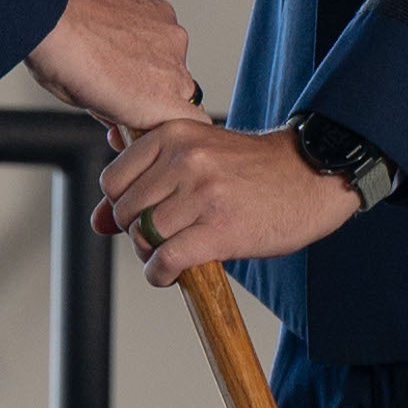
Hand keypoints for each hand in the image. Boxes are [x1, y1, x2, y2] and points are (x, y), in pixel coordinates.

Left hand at [23, 0, 196, 134]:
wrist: (56, 23)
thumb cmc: (67, 69)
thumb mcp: (98, 112)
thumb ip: (126, 119)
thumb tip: (128, 120)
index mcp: (163, 105)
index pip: (194, 123)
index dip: (171, 120)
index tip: (151, 119)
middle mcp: (176, 72)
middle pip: (182, 89)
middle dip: (159, 91)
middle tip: (127, 85)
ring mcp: (172, 38)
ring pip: (174, 56)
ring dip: (154, 59)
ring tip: (120, 54)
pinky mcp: (163, 11)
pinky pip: (164, 28)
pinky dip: (148, 32)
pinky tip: (122, 33)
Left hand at [92, 124, 362, 288]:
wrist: (311, 177)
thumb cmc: (253, 168)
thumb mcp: (198, 154)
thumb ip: (146, 177)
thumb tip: (97, 220)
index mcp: (175, 133)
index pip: (113, 180)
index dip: (121, 206)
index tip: (141, 215)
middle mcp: (185, 158)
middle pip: (125, 212)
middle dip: (135, 232)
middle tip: (160, 238)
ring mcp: (202, 193)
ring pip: (143, 236)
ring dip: (150, 255)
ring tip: (172, 254)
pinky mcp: (220, 229)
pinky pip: (166, 260)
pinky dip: (161, 274)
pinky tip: (173, 273)